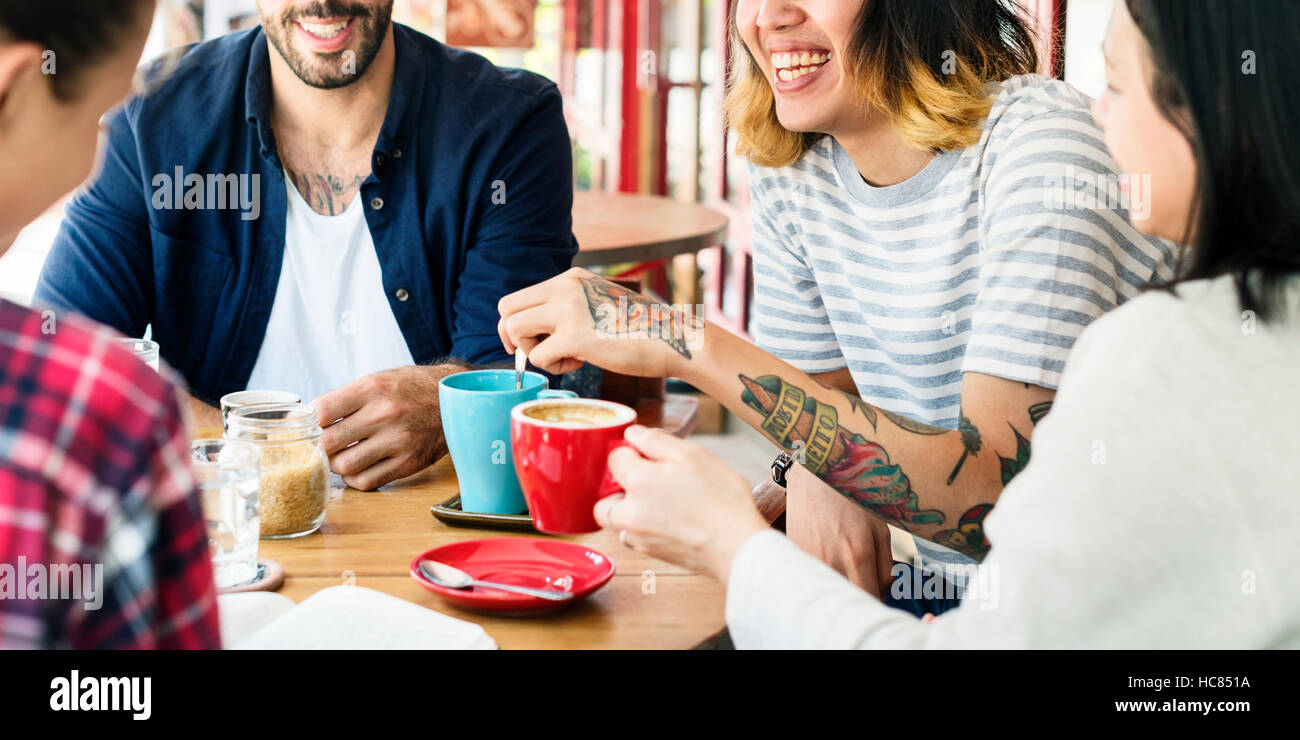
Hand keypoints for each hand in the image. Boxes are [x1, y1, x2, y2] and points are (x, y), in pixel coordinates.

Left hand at [312, 365, 452, 489]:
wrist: (455, 399)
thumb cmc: (412, 389)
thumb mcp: (378, 380)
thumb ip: (344, 399)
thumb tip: (305, 420)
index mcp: (372, 388)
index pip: (321, 411)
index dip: (309, 422)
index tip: (312, 426)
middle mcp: (384, 414)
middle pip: (328, 442)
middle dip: (320, 446)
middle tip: (325, 444)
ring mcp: (398, 441)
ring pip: (344, 466)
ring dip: (337, 464)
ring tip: (344, 455)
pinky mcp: (409, 462)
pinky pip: (366, 481)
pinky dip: (356, 477)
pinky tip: (361, 465)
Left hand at [497, 267, 702, 378]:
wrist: (671, 338)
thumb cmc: (639, 328)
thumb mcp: (600, 302)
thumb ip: (572, 305)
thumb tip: (540, 328)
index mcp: (571, 278)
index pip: (520, 297)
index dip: (519, 323)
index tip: (535, 340)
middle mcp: (565, 288)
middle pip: (507, 309)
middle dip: (513, 336)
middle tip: (534, 351)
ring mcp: (568, 310)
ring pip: (515, 330)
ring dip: (533, 351)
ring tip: (564, 356)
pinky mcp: (574, 337)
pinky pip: (537, 356)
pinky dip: (553, 366)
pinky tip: (579, 362)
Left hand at [593, 425, 767, 582]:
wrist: (738, 547)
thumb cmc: (721, 500)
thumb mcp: (693, 455)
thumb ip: (656, 441)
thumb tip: (633, 435)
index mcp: (638, 482)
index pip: (614, 458)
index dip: (632, 451)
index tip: (650, 455)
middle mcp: (629, 512)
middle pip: (603, 496)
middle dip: (618, 486)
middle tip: (647, 480)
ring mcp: (637, 537)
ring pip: (615, 520)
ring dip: (627, 509)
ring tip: (658, 502)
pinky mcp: (649, 554)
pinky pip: (631, 537)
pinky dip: (641, 528)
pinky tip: (668, 521)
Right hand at [784, 464, 896, 598]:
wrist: (815, 473)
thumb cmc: (852, 497)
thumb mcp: (880, 528)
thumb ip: (885, 566)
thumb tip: (883, 592)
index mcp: (858, 555)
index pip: (869, 600)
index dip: (875, 604)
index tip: (877, 600)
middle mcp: (831, 561)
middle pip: (845, 600)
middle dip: (856, 600)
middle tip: (861, 590)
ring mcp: (808, 558)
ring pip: (824, 592)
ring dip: (835, 590)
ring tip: (843, 576)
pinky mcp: (793, 554)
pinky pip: (807, 577)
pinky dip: (817, 578)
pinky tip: (824, 564)